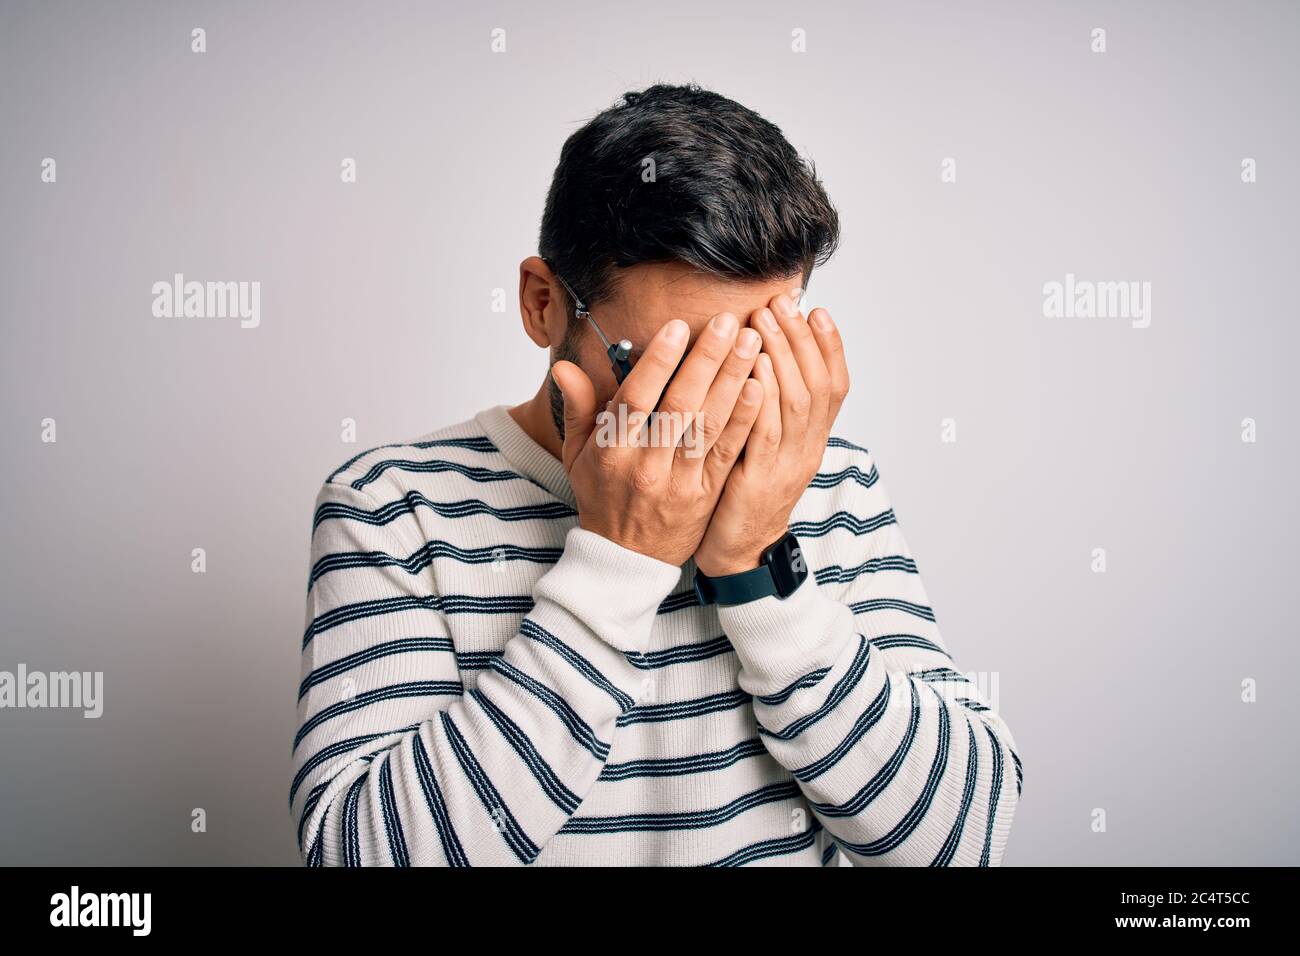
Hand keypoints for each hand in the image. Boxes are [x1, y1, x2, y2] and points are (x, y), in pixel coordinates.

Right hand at [550, 313, 763, 566]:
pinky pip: (727, 452)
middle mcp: (646, 466)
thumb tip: (565, 367)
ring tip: (750, 342)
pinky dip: (744, 419)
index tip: (678, 327)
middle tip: (726, 322)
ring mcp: (679, 482)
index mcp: (611, 452)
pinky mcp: (706, 494)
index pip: (636, 399)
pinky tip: (760, 388)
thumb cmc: (603, 497)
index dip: (657, 362)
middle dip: (705, 360)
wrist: (627, 559)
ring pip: (708, 425)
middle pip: (679, 406)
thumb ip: (578, 409)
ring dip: (732, 380)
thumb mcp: (577, 456)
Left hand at [693, 292, 848, 576]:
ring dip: (781, 357)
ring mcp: (786, 466)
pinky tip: (753, 371)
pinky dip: (762, 399)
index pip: (835, 386)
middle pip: (817, 385)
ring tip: (764, 321)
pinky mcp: (759, 481)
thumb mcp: (768, 446)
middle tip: (782, 302)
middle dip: (800, 338)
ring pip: (796, 403)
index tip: (817, 309)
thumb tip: (768, 357)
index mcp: (812, 440)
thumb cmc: (745, 492)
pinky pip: (765, 434)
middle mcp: (807, 449)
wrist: (739, 553)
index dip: (830, 346)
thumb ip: (774, 407)